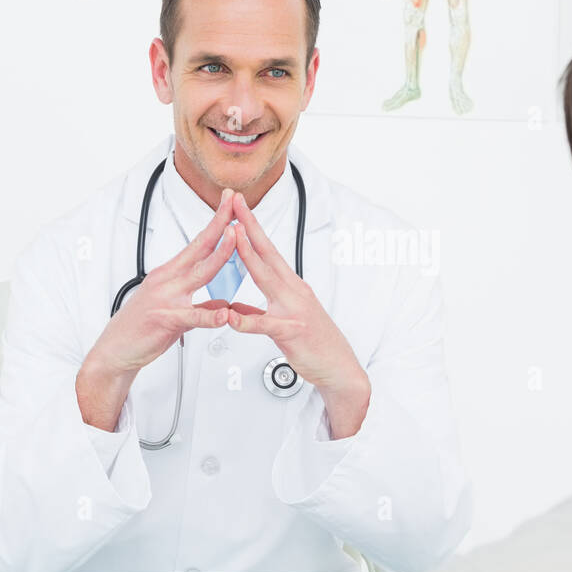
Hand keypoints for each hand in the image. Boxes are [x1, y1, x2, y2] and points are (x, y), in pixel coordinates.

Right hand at [88, 188, 239, 376]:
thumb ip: (200, 306)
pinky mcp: (165, 320)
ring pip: (199, 274)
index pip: (198, 243)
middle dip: (220, 225)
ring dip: (219, 255)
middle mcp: (168, 280)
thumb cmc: (141, 328)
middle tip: (235, 205)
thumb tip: (223, 305)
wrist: (114, 349)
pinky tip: (224, 314)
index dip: (216, 224)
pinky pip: (192, 317)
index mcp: (170, 274)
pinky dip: (210, 316)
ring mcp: (166, 298)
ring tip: (235, 240)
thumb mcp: (173, 311)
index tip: (229, 204)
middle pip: (200, 248)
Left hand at [227, 194, 370, 437]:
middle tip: (235, 204)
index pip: (267, 251)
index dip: (251, 228)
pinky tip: (232, 319)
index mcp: (290, 287)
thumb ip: (259, 313)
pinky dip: (248, 321)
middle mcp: (293, 291)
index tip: (237, 208)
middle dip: (249, 227)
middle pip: (267, 253)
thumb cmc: (314, 344)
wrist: (339, 367)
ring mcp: (294, 309)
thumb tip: (236, 311)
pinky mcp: (292, 331)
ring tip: (233, 239)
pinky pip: (266, 325)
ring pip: (267, 278)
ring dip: (249, 256)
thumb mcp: (284, 323)